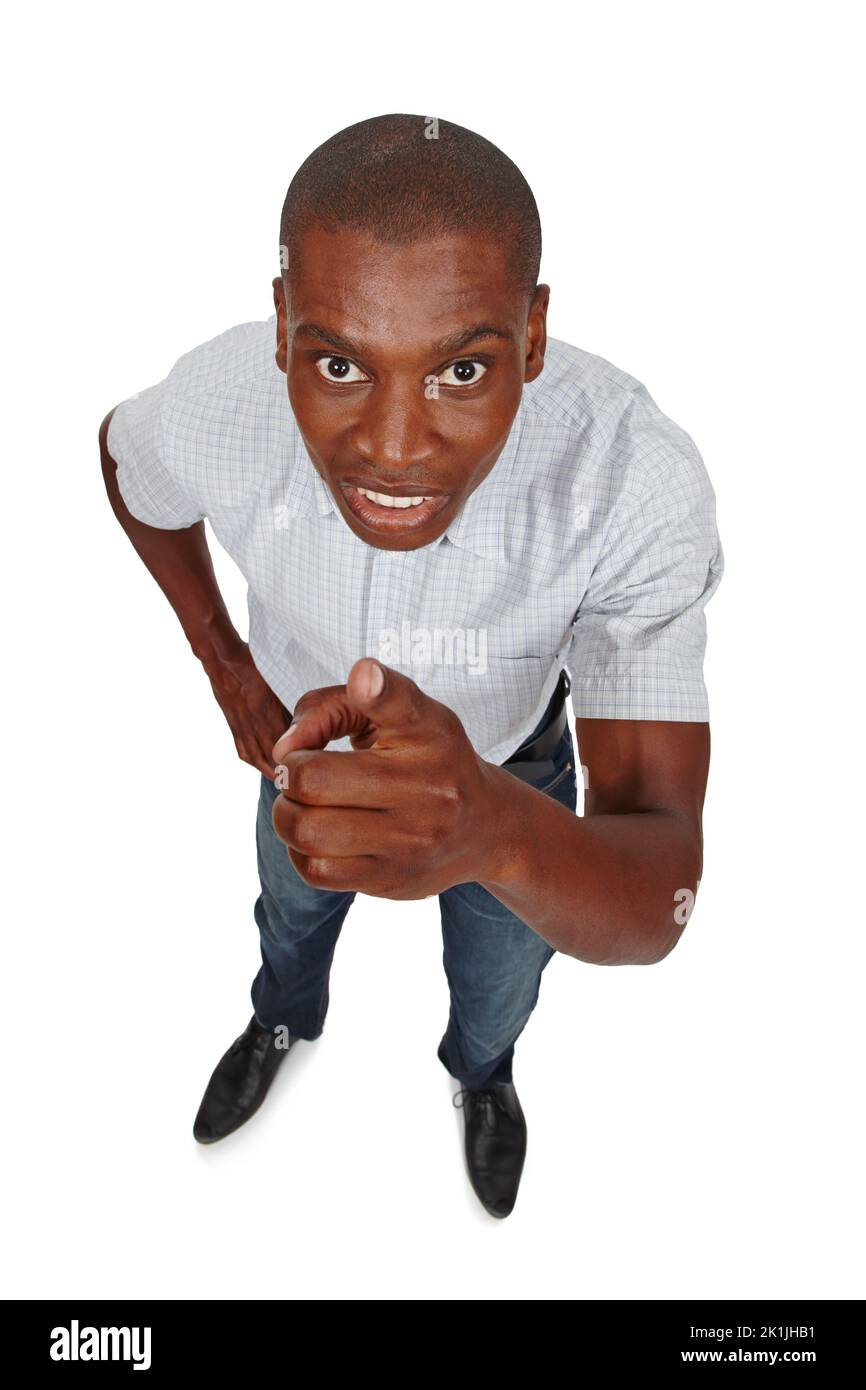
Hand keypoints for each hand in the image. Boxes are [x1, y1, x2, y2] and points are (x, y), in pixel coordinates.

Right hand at [202, 638, 290, 776]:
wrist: (223, 661)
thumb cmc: (251, 665)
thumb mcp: (276, 680)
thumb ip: (287, 703)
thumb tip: (301, 718)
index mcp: (268, 713)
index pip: (287, 744)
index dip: (298, 756)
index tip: (310, 762)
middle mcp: (255, 725)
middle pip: (273, 757)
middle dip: (286, 770)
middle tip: (299, 778)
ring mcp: (242, 728)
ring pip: (258, 758)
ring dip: (270, 771)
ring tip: (283, 778)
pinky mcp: (233, 726)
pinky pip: (244, 751)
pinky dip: (255, 761)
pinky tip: (261, 764)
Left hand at [269, 658, 503, 898]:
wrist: (482, 827)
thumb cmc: (427, 759)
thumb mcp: (402, 716)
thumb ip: (332, 707)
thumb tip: (283, 748)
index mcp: (427, 732)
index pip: (399, 703)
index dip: (375, 687)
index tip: (365, 676)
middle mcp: (426, 786)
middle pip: (314, 779)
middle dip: (288, 773)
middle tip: (300, 772)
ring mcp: (410, 840)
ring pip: (307, 830)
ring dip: (288, 814)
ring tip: (305, 805)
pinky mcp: (392, 880)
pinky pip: (315, 870)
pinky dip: (300, 850)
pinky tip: (318, 836)